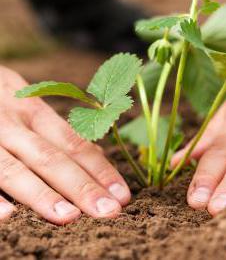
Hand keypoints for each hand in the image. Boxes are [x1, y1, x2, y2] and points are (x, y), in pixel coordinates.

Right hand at [0, 66, 130, 223]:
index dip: (100, 170)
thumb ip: (59, 131)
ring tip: (69, 217)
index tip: (122, 194)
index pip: (75, 144)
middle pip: (52, 158)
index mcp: (36, 114)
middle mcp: (15, 124)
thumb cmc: (3, 99)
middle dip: (82, 187)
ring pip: (15, 169)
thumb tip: (98, 154)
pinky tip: (8, 216)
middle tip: (109, 211)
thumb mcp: (31, 106)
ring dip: (43, 194)